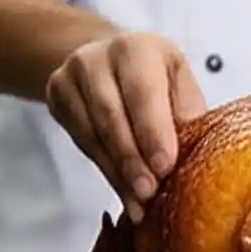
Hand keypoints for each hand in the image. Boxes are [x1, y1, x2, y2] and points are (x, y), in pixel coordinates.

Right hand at [46, 32, 206, 221]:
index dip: (152, 131)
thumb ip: (186, 109)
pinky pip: (83, 144)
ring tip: (140, 203)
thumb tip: (194, 150)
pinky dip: (108, 173)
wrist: (105, 58)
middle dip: (132, 159)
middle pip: (112, 116)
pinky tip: (125, 195)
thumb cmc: (154, 75)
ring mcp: (69, 78)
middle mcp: (96, 58)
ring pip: (93, 134)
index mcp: (137, 48)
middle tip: (150, 192)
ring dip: (119, 173)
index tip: (164, 166)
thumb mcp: (178, 80)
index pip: (143, 93)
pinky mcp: (56, 100)